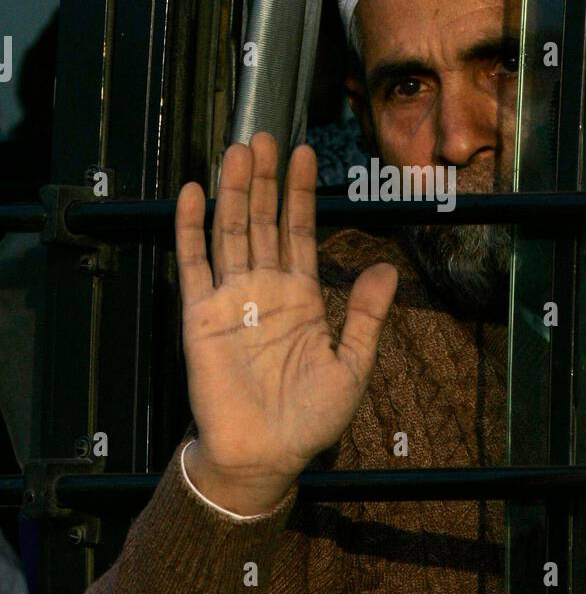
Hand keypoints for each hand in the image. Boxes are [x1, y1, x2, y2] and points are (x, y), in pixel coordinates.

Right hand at [175, 133, 397, 510]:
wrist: (265, 457)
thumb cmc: (309, 419)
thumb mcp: (352, 366)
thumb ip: (365, 317)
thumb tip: (388, 269)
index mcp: (300, 297)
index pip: (300, 232)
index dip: (301, 194)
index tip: (304, 155)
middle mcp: (264, 289)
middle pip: (263, 221)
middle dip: (266, 180)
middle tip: (265, 136)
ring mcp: (230, 299)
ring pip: (231, 232)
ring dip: (234, 192)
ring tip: (237, 151)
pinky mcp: (200, 316)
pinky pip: (193, 265)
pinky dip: (190, 229)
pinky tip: (191, 193)